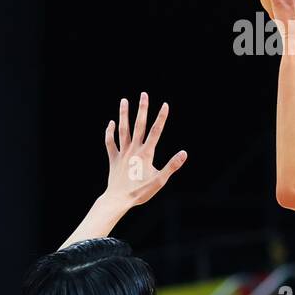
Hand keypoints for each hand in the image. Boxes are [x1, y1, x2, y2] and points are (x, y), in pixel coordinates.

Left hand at [102, 93, 186, 209]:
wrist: (118, 200)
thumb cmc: (140, 192)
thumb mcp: (159, 181)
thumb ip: (172, 166)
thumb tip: (184, 153)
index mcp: (146, 153)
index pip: (155, 131)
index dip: (161, 118)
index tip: (165, 105)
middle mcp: (133, 149)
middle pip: (139, 125)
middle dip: (142, 109)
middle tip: (144, 94)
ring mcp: (122, 153)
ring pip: (123, 129)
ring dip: (123, 114)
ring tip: (124, 100)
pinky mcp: (113, 159)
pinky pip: (110, 142)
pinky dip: (110, 132)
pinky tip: (111, 123)